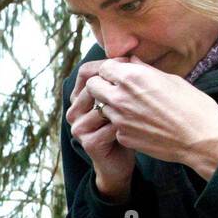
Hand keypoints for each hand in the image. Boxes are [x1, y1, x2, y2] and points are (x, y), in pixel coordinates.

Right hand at [66, 58, 137, 201]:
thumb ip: (123, 79)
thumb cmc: (124, 128)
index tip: (133, 66)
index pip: (86, 72)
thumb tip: (132, 55)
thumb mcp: (123, 100)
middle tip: (141, 83)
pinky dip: (127, 124)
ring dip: (125, 106)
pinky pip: (110, 125)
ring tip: (142, 108)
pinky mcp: (88, 142)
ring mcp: (78, 128)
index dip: (110, 66)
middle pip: (92, 86)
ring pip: (101, 105)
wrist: (120, 162)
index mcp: (79, 98)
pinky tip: (140, 125)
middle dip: (118, 84)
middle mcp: (74, 111)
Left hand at [81, 59, 217, 178]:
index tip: (119, 74)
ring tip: (132, 108)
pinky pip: (114, 126)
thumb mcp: (170, 79)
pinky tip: (140, 125)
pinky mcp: (123, 137)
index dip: (111, 69)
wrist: (201, 138)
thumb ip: (144, 70)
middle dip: (101, 85)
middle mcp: (120, 97)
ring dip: (111, 105)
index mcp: (132, 77)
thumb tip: (131, 61)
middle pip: (92, 86)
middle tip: (115, 89)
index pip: (103, 67)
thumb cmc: (192, 105)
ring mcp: (119, 119)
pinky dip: (122, 124)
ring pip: (100, 107)